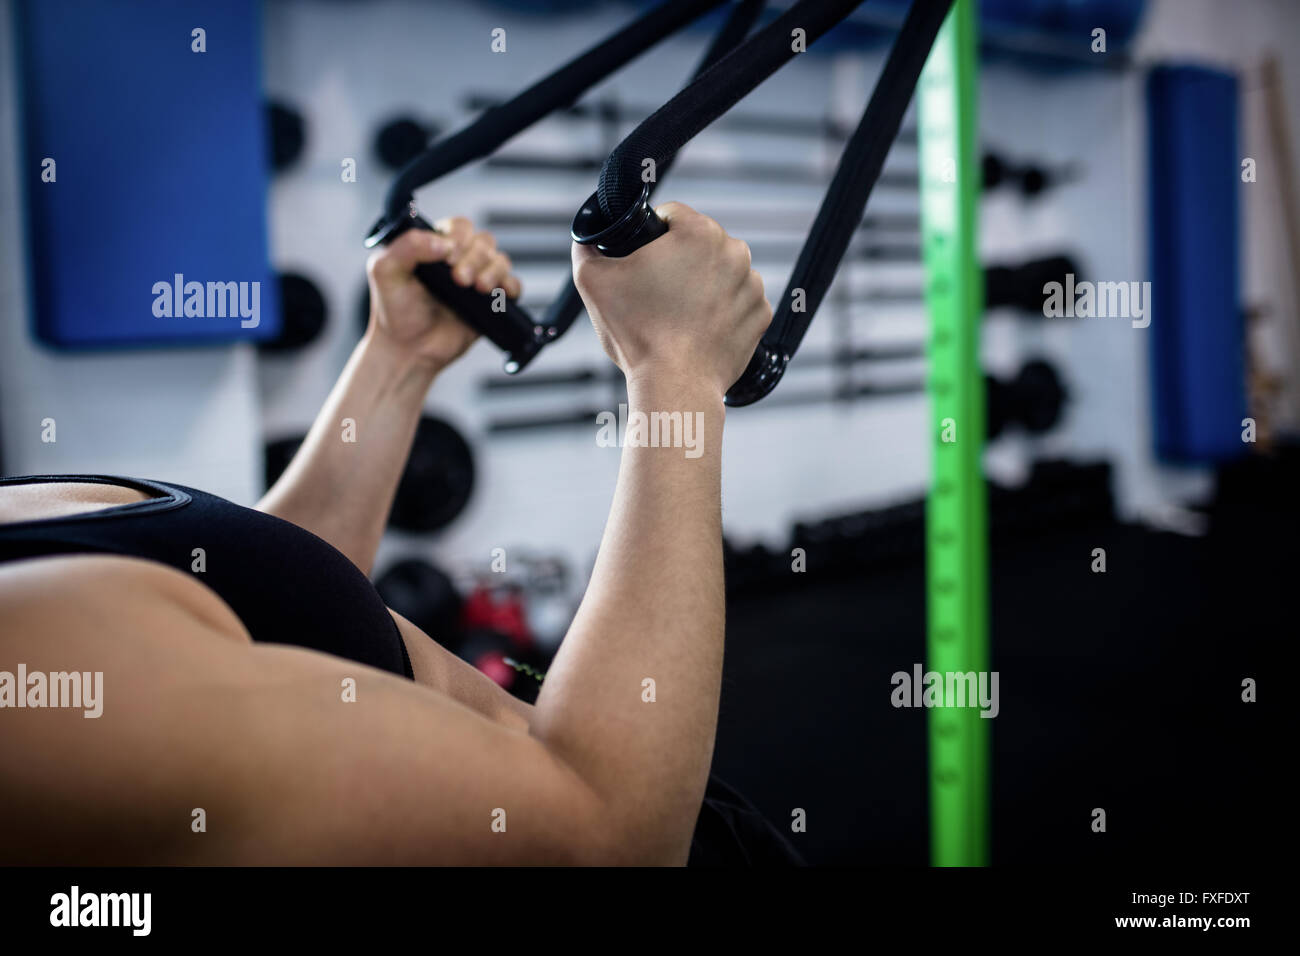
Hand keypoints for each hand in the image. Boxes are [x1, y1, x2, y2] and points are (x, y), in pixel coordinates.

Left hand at [364, 217, 522, 372]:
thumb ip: (406, 246)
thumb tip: (442, 243)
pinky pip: (513, 285)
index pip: (459, 227)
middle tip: (459, 279)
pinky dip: (510, 286)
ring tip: (477, 288)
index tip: (447, 258)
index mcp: (435, 245)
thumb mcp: (385, 271)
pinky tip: (496, 294)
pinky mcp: (491, 302)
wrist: (409, 350)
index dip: (458, 238)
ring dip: (493, 270)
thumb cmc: (394, 311)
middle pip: (484, 241)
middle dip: (475, 258)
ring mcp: (477, 280)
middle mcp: (459, 259)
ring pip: (500, 259)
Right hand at [571, 202, 770, 398]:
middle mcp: (735, 252)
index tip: (643, 258)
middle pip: (699, 244)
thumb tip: (585, 240)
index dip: (652, 234)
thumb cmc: (638, 334)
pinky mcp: (760, 315)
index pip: (672, 215)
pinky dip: (721, 312)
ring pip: (721, 273)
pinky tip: (698, 328)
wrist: (675, 384)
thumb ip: (585, 248)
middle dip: (679, 261)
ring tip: (677, 313)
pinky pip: (738, 303)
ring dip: (702, 285)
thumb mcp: (592, 281)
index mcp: (699, 232)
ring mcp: (752, 285)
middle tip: (656, 292)